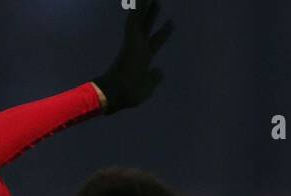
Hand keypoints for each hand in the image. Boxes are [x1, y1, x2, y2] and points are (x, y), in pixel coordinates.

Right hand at [95, 0, 172, 114]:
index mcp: (144, 58)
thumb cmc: (132, 92)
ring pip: (140, 18)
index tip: (171, 22)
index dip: (164, 32)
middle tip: (157, 1)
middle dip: (152, 13)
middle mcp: (139, 47)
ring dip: (143, 5)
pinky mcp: (130, 38)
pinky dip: (137, 8)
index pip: (156, 41)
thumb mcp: (148, 86)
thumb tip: (160, 71)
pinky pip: (134, 18)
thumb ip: (154, 77)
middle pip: (147, 25)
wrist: (119, 92)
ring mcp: (135, 42)